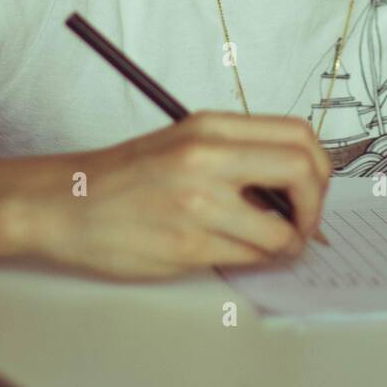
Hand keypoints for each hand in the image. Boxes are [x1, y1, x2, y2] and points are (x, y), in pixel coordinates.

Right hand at [22, 111, 332, 280]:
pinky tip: (243, 252)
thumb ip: (237, 153)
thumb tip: (297, 183)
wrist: (66, 202)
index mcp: (209, 126)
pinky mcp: (186, 246)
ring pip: (281, 231)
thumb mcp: (184, 141)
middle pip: (303, 172)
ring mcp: (197, 203)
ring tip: (276, 245)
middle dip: (316, 205)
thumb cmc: (126, 175)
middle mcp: (206, 158)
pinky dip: (258, 260)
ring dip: (290, 245)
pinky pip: (248, 258)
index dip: (319, 165)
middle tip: (306, 221)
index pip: (296, 135)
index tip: (313, 186)